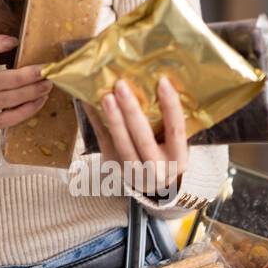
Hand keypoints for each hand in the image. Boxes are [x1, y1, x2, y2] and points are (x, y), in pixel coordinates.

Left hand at [85, 76, 186, 200]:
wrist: (152, 187)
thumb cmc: (166, 154)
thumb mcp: (175, 144)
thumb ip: (168, 123)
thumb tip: (155, 81)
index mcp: (178, 159)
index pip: (176, 130)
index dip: (170, 106)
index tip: (163, 81)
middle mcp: (157, 169)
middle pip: (143, 139)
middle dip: (131, 111)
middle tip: (121, 85)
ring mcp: (133, 171)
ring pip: (122, 144)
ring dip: (112, 118)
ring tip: (106, 95)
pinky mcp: (114, 166)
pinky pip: (104, 141)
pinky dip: (96, 120)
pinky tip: (90, 102)